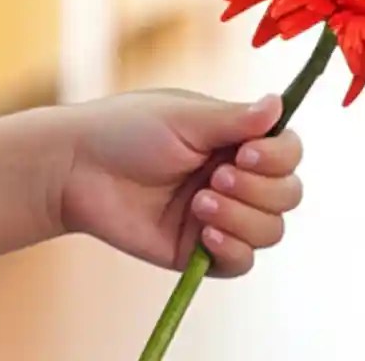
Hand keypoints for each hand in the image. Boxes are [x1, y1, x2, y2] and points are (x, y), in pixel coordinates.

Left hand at [57, 89, 302, 275]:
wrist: (76, 169)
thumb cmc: (126, 130)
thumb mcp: (185, 118)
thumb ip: (236, 119)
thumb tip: (279, 103)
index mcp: (236, 140)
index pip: (289, 153)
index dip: (279, 157)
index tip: (246, 152)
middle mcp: (235, 177)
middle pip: (288, 195)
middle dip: (259, 190)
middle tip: (217, 177)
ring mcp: (220, 216)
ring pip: (270, 231)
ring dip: (242, 217)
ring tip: (199, 203)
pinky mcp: (198, 250)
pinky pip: (242, 262)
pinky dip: (233, 247)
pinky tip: (204, 234)